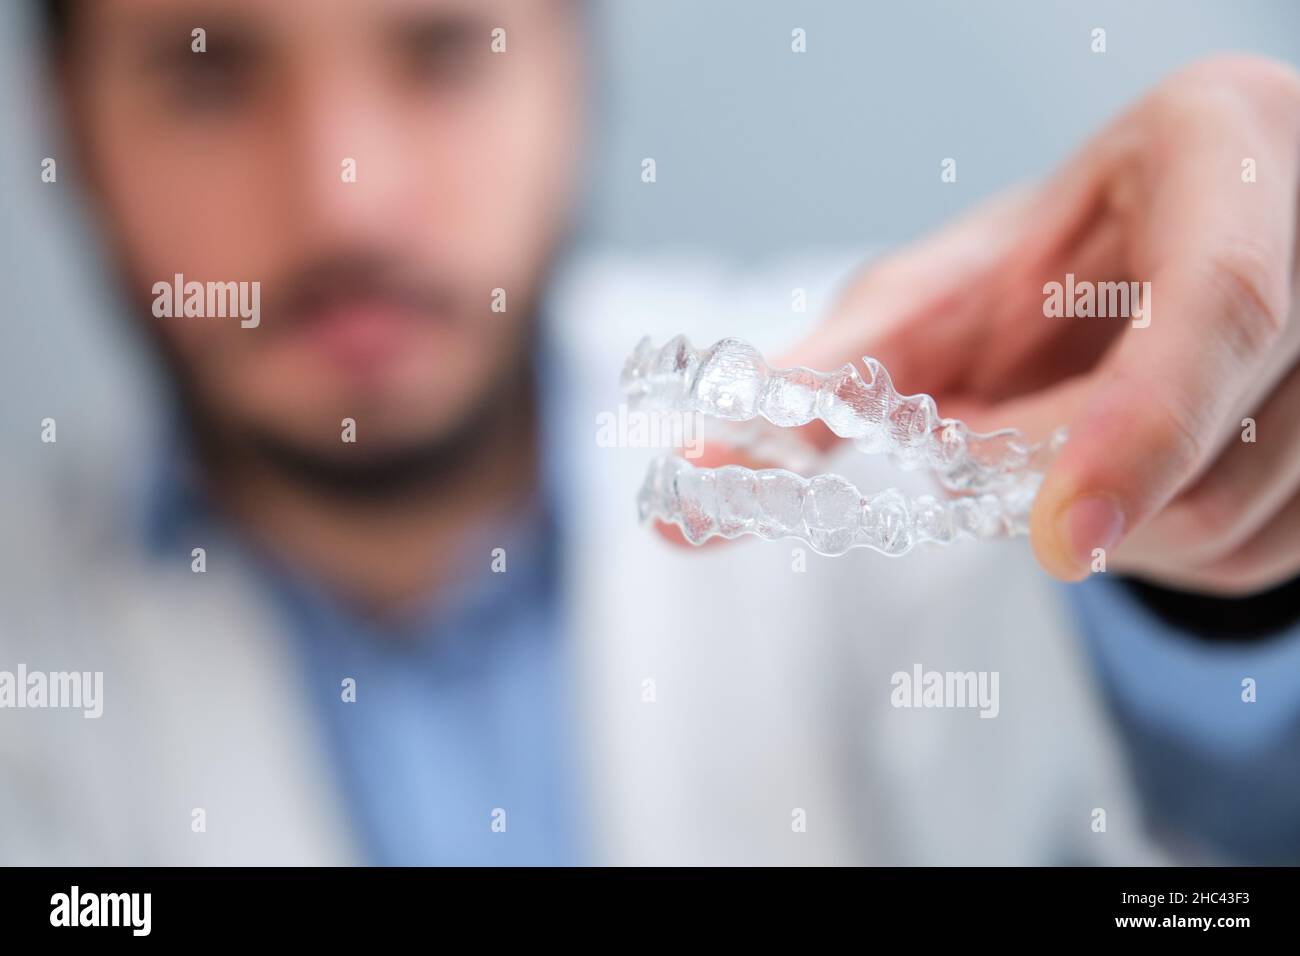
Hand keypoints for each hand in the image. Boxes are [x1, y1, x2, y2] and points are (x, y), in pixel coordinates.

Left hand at [774, 55, 1299, 591]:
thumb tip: (695, 474)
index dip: (1141, 426)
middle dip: (1068, 489)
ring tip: (1056, 439)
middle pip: (1218, 451)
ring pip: (1231, 527)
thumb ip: (836, 375)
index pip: (1219, 301)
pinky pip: (1251, 558)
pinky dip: (1149, 540)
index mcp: (1223, 153)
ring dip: (1100, 522)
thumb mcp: (943, 289)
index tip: (1055, 535)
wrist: (1156, 252)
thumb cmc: (1045, 259)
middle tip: (974, 455)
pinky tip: (1117, 472)